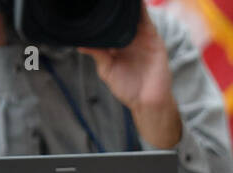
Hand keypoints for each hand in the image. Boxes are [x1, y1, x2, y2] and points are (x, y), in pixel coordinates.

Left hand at [80, 6, 181, 146]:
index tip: (90, 4)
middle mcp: (129, 38)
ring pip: (133, 14)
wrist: (148, 102)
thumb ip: (97, 54)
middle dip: (113, 6)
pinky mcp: (153, 39)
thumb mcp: (107, 70)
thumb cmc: (128, 90)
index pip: (108, 24)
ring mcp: (142, 37)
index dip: (101, 15)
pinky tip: (134, 2)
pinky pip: (146, 20)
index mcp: (117, 44)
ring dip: (126, 5)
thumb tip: (79, 44)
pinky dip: (140, 8)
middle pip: (120, 16)